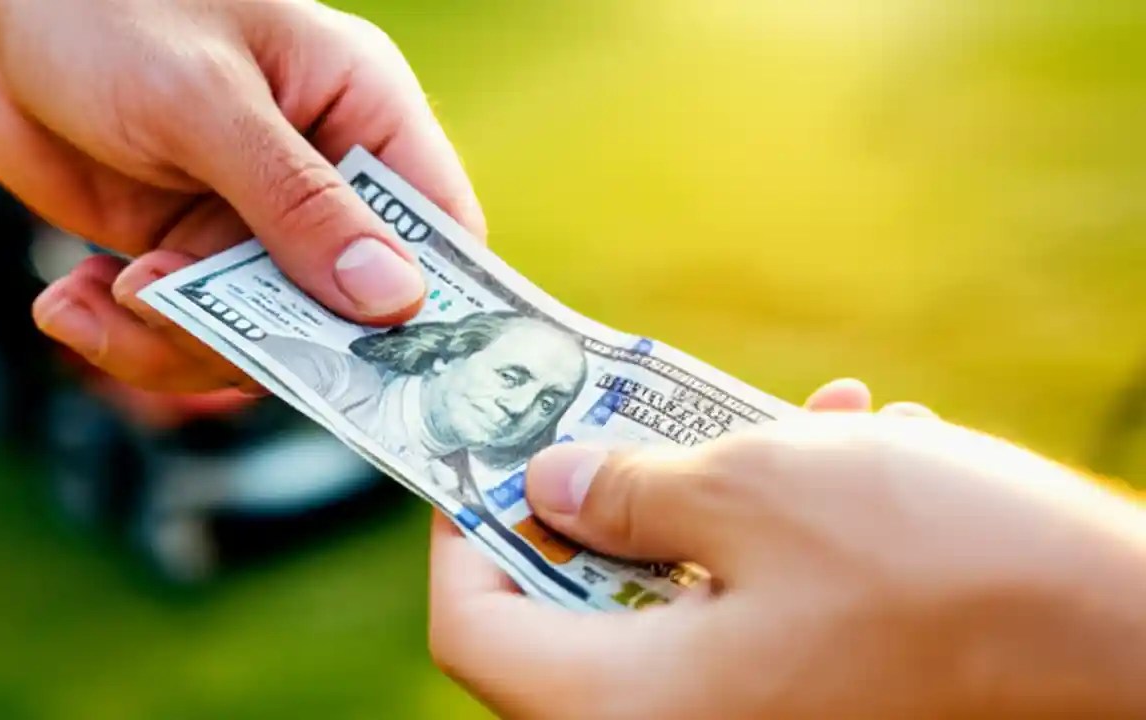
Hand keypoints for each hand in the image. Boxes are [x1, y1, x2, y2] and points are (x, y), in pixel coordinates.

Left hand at [0, 0, 483, 390]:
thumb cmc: (108, 13)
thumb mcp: (204, 100)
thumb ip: (296, 201)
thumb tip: (394, 302)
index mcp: (362, 112)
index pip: (439, 225)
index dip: (429, 302)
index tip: (388, 366)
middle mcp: (324, 180)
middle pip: (351, 308)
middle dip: (272, 338)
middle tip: (184, 326)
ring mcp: (259, 228)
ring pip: (269, 341)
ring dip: (183, 343)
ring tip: (110, 296)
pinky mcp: (194, 260)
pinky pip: (198, 338)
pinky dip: (132, 340)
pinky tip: (73, 301)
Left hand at [429, 380, 1145, 718]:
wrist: (1127, 643)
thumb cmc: (940, 569)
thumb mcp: (759, 491)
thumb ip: (627, 490)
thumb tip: (553, 484)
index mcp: (626, 711)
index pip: (473, 631)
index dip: (467, 530)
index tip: (490, 451)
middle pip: (569, 614)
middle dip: (600, 498)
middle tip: (621, 415)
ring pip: (674, 599)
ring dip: (707, 500)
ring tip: (775, 413)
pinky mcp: (810, 701)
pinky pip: (752, 613)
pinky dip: (773, 538)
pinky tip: (845, 448)